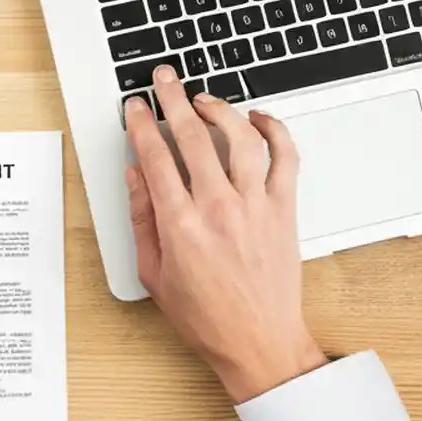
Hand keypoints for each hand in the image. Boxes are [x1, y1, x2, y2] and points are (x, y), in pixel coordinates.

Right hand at [124, 66, 326, 401]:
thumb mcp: (154, 274)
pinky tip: (258, 117)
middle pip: (194, 136)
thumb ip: (142, 220)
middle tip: (164, 78)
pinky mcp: (284, 209)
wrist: (259, 342)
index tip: (136, 107)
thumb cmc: (206, 318)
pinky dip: (274, 130)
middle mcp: (219, 208)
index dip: (142, 125)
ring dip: (220, 109)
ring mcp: (256, 206)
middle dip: (175, 99)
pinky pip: (285, 157)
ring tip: (204, 97)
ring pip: (240, 137)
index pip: (155, 158)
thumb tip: (136, 177)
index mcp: (181, 226)